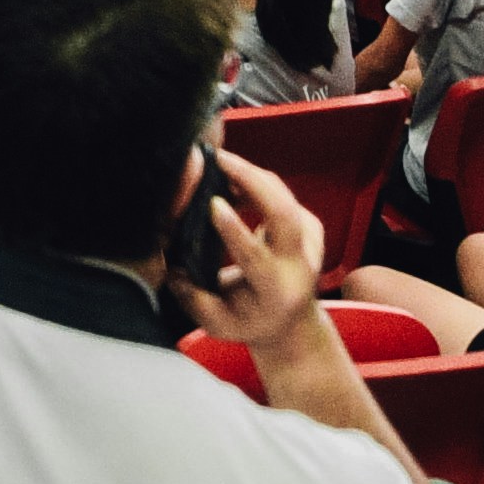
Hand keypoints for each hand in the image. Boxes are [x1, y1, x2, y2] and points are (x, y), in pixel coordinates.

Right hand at [171, 150, 333, 360]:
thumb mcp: (218, 322)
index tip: (214, 204)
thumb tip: (172, 266)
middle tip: (217, 159)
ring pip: (283, 195)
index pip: (257, 256)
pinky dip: (256, 179)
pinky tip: (232, 177)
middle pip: (283, 213)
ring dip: (250, 174)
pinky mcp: (311, 225)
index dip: (235, 229)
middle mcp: (299, 264)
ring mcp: (311, 242)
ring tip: (218, 162)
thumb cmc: (250, 321)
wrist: (294, 323)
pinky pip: (281, 193)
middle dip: (251, 180)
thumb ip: (193, 298)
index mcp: (276, 290)